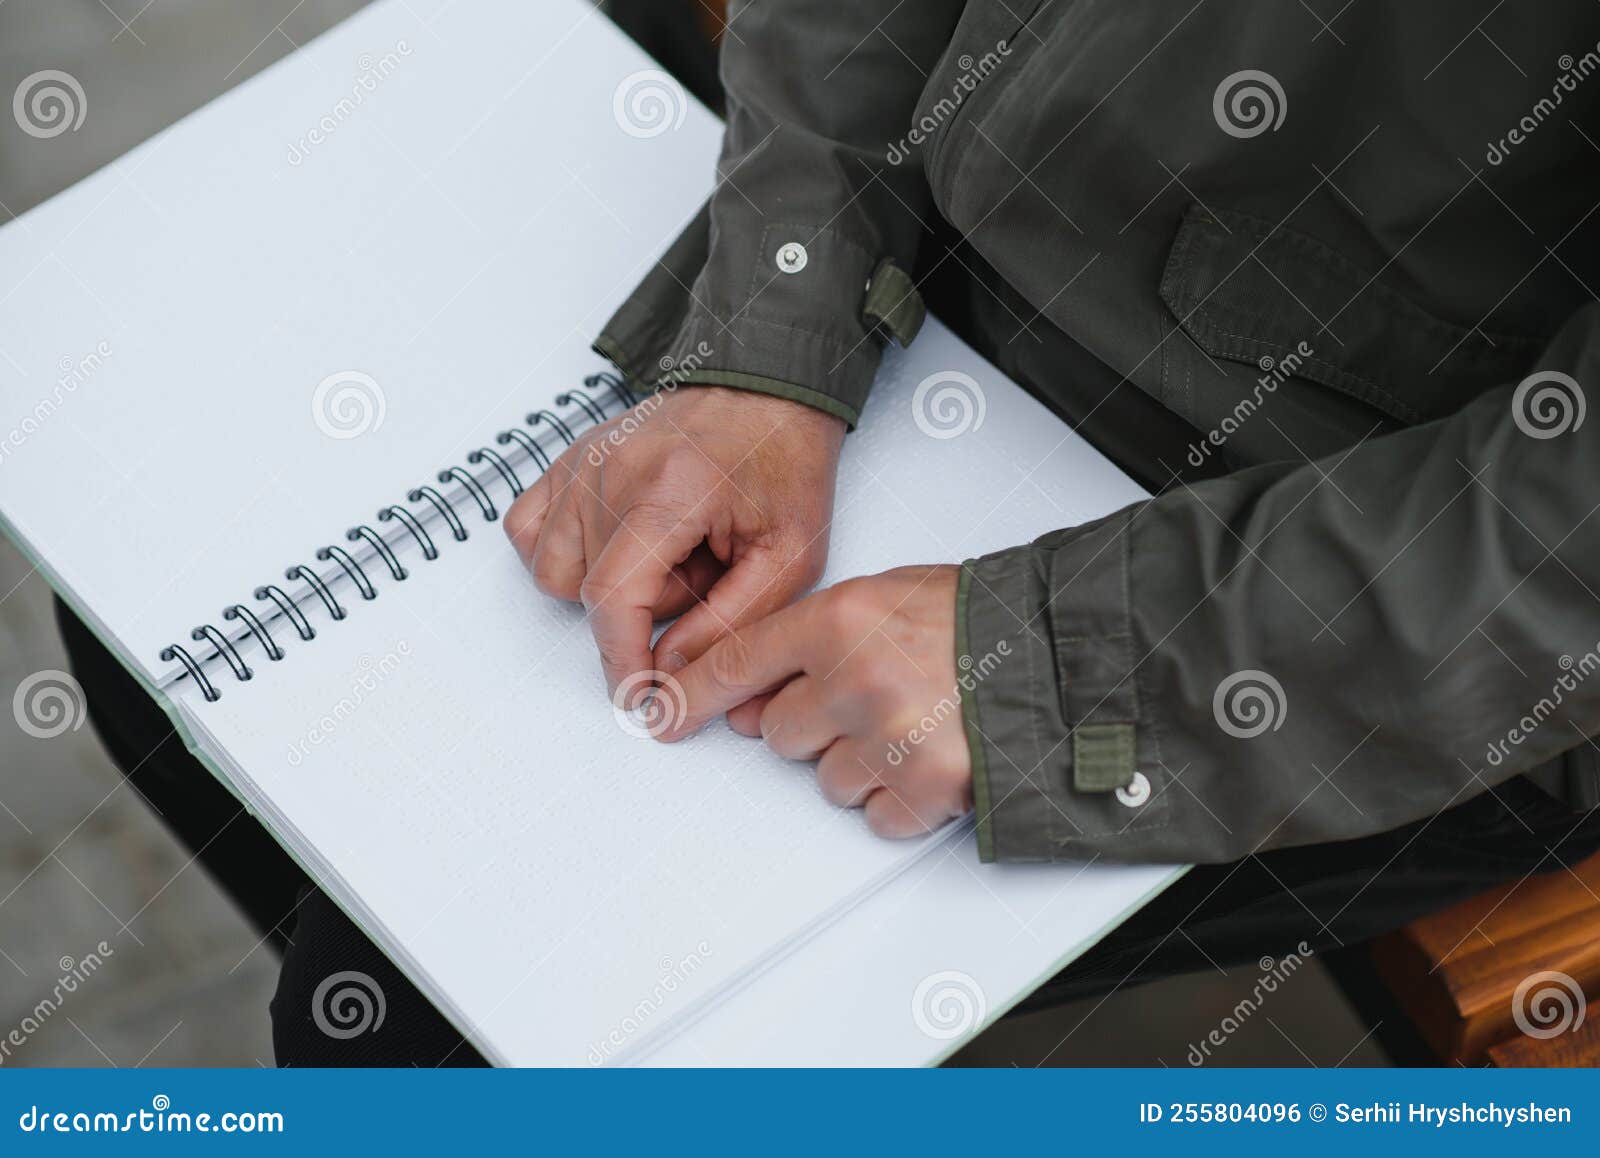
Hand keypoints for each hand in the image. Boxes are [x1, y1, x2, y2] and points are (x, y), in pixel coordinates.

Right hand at [502, 386, 844, 702]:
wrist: (765, 391)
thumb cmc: (783, 463)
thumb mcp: (790, 556)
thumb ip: (731, 624)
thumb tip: (671, 674)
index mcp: (667, 490)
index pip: (614, 599)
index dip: (624, 662)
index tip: (643, 698)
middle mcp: (607, 471)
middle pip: (591, 591)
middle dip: (647, 608)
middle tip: (704, 572)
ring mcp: (579, 463)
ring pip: (554, 571)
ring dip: (609, 583)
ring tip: (668, 555)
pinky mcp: (566, 462)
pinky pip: (532, 536)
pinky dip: (568, 556)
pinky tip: (623, 545)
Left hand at [659, 565, 973, 837]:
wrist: (1063, 651)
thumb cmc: (980, 617)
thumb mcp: (886, 593)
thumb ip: (815, 634)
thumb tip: (755, 692)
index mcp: (839, 620)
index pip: (736, 663)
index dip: (691, 694)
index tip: (657, 713)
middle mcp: (853, 680)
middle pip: (776, 733)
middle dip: (811, 724)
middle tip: (866, 700)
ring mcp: (889, 740)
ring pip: (825, 780)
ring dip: (858, 764)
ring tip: (913, 723)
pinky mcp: (926, 791)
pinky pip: (875, 817)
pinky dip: (900, 799)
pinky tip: (931, 758)